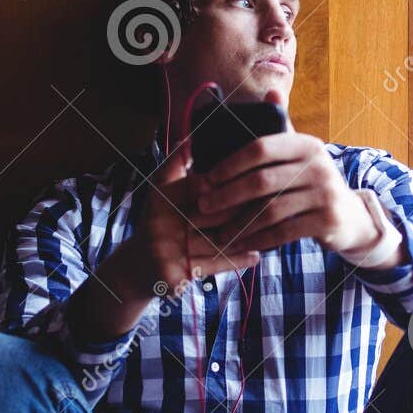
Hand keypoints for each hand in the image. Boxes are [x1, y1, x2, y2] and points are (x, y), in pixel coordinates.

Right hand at [119, 131, 259, 296]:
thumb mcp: (160, 193)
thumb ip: (175, 165)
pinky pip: (215, 265)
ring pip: (218, 241)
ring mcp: (165, 250)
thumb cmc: (159, 224)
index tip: (258, 178)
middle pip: (213, 214)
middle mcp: (159, 223)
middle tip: (276, 201)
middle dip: (245, 208)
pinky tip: (258, 255)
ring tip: (274, 228)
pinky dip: (238, 260)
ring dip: (248, 236)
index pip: (199, 186)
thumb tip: (189, 137)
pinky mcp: (175, 275)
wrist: (136, 269)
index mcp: (159, 199)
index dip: (229, 183)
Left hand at [192, 91, 393, 261]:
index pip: (260, 148)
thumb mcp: (301, 153)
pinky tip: (243, 243)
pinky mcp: (328, 220)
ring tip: (219, 231)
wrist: (349, 215)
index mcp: (306, 145)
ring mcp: (325, 194)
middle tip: (204, 206)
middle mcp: (319, 166)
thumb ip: (284, 126)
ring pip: (271, 210)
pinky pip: (284, 232)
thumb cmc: (311, 182)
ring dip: (239, 223)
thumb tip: (272, 92)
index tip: (207, 178)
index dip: (230, 164)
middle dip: (227, 195)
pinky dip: (259, 239)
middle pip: (262, 181)